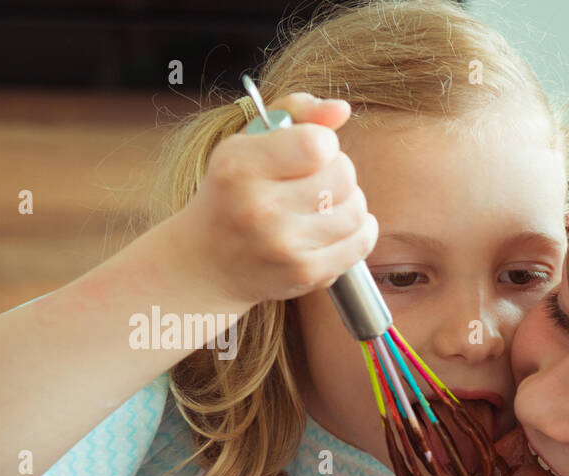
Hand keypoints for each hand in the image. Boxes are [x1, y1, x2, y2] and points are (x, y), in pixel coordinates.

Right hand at [172, 92, 378, 306]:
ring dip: (349, 201)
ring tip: (324, 204)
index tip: (309, 152)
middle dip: (338, 171)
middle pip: (343, 176)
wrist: (206, 264)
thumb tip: (342, 108)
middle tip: (316, 180)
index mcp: (239, 166)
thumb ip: (295, 112)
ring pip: (356, 209)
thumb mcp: (248, 142)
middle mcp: (259, 208)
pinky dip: (360, 230)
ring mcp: (284, 246)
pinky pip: (361, 243)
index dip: (323, 143)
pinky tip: (338, 226)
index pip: (317, 144)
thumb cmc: (233, 193)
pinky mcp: (306, 274)